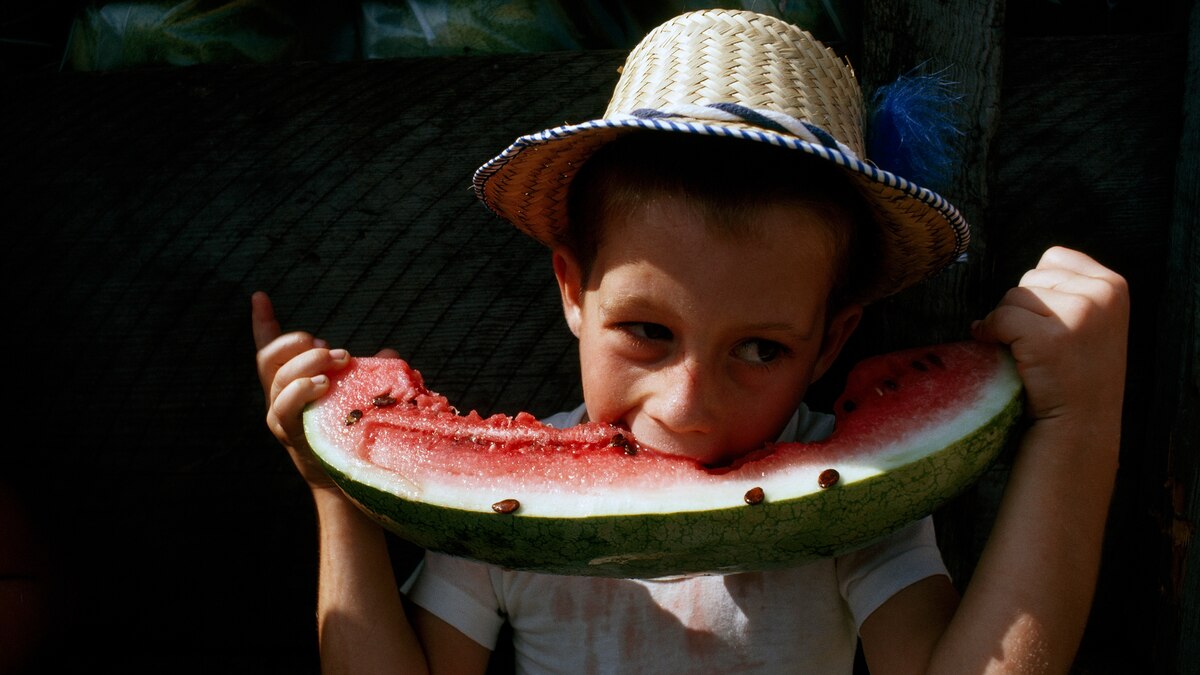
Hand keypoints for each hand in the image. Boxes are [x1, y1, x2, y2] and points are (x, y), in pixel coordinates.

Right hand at [251, 292, 396, 491]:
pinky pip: (284, 409)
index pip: (270, 348)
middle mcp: (278, 398)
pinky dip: (300, 391)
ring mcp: (281, 417)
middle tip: (329, 348)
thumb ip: (368, 372)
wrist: (348, 479)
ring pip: (278, 381)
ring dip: (306, 365)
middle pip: (271, 359)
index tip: (260, 295)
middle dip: (296, 344)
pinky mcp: (290, 435)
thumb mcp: (359, 394)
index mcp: (290, 382)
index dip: (262, 322)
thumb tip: (390, 353)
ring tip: (334, 362)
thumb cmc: (352, 430)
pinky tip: (322, 384)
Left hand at [972, 247, 1128, 430]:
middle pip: (1030, 278)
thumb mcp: (1093, 321)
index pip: (1053, 258)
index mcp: (1113, 285)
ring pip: (1012, 296)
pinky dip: (990, 334)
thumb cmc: (1078, 373)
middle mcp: (1101, 294)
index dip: (1041, 289)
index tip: (1050, 322)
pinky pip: (999, 318)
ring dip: (1008, 323)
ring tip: (1031, 352)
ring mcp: (1077, 314)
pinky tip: (1006, 354)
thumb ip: (1070, 291)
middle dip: (1025, 308)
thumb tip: (1017, 283)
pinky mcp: (1047, 336)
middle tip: (1041, 343)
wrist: (1081, 424)